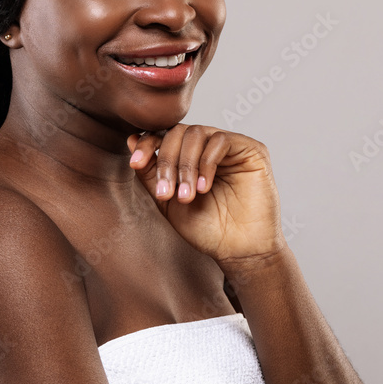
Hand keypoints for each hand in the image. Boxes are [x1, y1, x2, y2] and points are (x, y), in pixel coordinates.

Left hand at [127, 124, 285, 267]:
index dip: (146, 144)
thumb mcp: (167, 200)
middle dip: (166, 161)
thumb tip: (130, 140)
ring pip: (197, 133)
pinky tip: (204, 187)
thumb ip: (150, 173)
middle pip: (178, 132)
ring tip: (186, 196)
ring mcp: (231, 146)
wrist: (237, 251)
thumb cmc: (205, 229)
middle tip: (166, 193)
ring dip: (185, 165)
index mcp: (189, 155)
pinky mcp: (251, 150)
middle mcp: (209, 146)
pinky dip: (207, 163)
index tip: (135, 163)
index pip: (164, 136)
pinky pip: (221, 141)